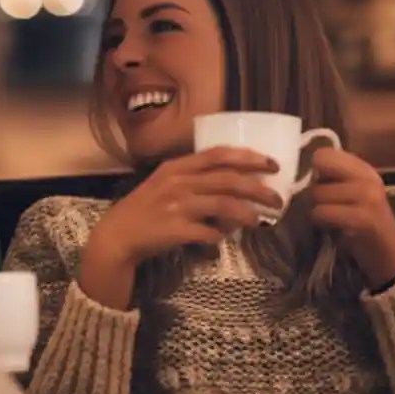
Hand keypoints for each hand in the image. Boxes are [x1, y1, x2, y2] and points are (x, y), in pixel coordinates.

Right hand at [79, 147, 281, 306]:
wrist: (117, 235)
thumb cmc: (144, 208)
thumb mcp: (165, 183)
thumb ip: (194, 178)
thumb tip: (233, 183)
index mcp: (177, 167)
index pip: (219, 154)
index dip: (249, 157)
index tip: (271, 164)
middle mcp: (178, 182)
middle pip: (229, 180)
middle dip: (259, 188)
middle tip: (277, 198)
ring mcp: (177, 206)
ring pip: (225, 205)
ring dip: (247, 213)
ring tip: (258, 220)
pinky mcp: (176, 230)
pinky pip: (210, 232)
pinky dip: (221, 236)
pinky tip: (222, 238)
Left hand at [309, 147, 394, 286]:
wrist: (387, 252)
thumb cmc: (362, 222)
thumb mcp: (350, 193)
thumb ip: (331, 178)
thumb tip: (302, 172)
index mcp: (363, 169)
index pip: (324, 154)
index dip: (314, 169)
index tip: (319, 185)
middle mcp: (367, 178)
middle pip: (317, 173)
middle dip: (313, 191)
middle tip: (324, 206)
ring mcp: (368, 197)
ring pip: (317, 193)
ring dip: (315, 209)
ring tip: (329, 218)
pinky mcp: (364, 218)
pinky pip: (324, 212)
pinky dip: (320, 221)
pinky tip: (331, 228)